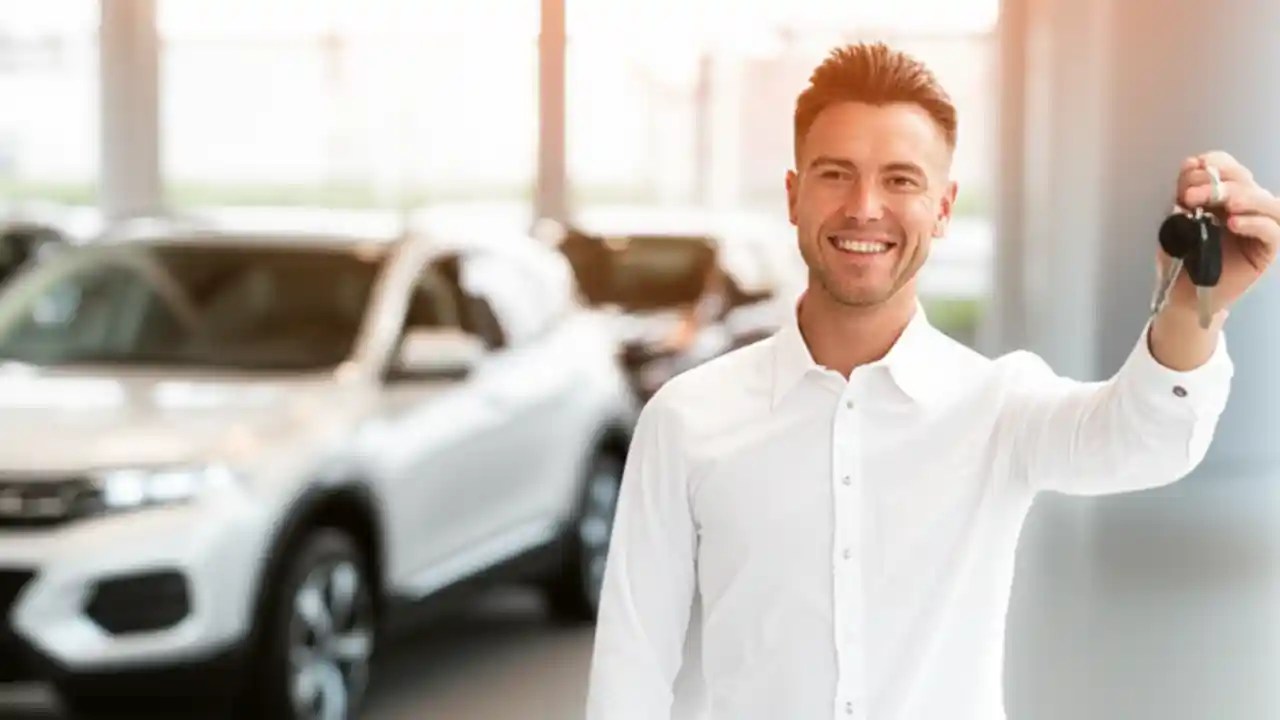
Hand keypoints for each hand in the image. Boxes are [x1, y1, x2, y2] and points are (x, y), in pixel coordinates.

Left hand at [1161, 150, 1279, 313]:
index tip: (1193, 167)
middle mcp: (1245, 205)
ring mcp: (1259, 226)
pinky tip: (1234, 223)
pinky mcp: (1266, 250)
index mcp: (1223, 195)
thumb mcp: (1175, 221)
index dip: (1215, 162)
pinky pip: (1272, 230)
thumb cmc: (1180, 257)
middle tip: (1190, 197)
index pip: (1229, 167)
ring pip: (1265, 201)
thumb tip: (1191, 163)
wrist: (1182, 294)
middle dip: (1217, 183)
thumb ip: (1184, 194)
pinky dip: (1255, 222)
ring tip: (1224, 205)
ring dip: (1242, 197)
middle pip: (1245, 180)